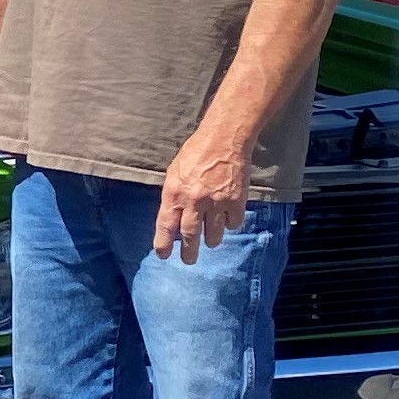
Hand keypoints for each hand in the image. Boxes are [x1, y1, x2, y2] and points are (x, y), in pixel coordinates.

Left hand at [151, 134, 250, 261]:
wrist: (224, 139)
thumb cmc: (196, 153)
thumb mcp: (174, 173)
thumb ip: (173, 196)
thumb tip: (172, 218)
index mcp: (174, 193)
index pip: (165, 226)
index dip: (163, 244)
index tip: (163, 255)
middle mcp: (194, 201)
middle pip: (190, 237)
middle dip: (189, 253)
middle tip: (189, 260)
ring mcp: (216, 202)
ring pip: (213, 235)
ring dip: (211, 241)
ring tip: (210, 241)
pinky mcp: (236, 201)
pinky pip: (233, 224)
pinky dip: (230, 225)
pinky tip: (227, 220)